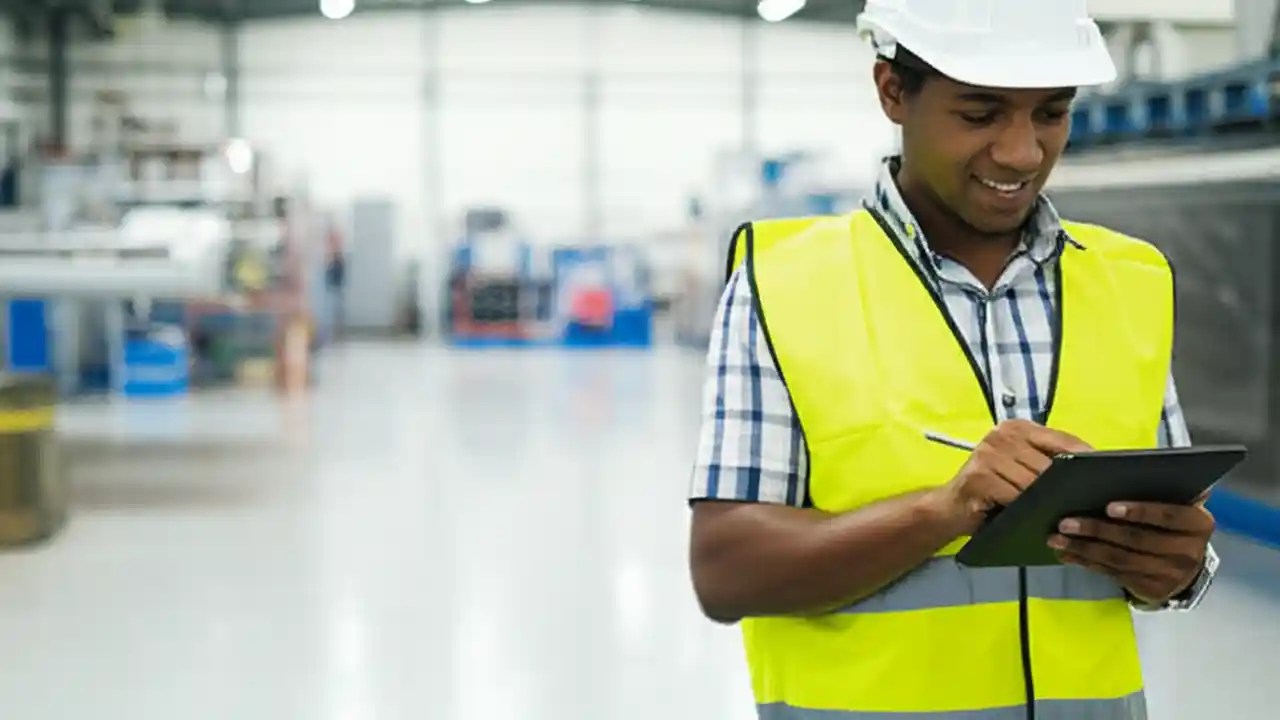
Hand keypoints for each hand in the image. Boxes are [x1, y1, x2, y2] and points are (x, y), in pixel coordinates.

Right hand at [939, 419, 1091, 534]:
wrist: (949, 507)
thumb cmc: (992, 490)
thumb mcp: (1021, 469)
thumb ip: (1047, 462)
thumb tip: (1093, 469)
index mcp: (1017, 428)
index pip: (1062, 439)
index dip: (1085, 458)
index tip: (1104, 476)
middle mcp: (1001, 435)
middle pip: (1050, 464)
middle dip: (1065, 486)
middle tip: (1079, 504)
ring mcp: (988, 454)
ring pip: (1034, 483)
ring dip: (1046, 502)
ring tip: (1055, 514)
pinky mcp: (979, 477)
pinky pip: (1016, 497)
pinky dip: (1026, 511)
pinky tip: (1030, 518)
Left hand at [1049, 500, 1214, 604]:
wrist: (1187, 567)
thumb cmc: (1172, 525)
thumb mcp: (1176, 505)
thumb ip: (1160, 491)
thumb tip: (1120, 471)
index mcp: (1198, 524)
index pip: (1170, 516)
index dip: (1139, 511)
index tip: (1108, 506)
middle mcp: (1188, 552)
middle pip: (1137, 540)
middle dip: (1098, 530)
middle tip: (1066, 522)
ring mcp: (1171, 575)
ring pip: (1120, 559)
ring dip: (1084, 548)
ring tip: (1057, 538)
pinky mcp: (1151, 590)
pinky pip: (1114, 574)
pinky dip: (1087, 562)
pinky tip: (1067, 552)